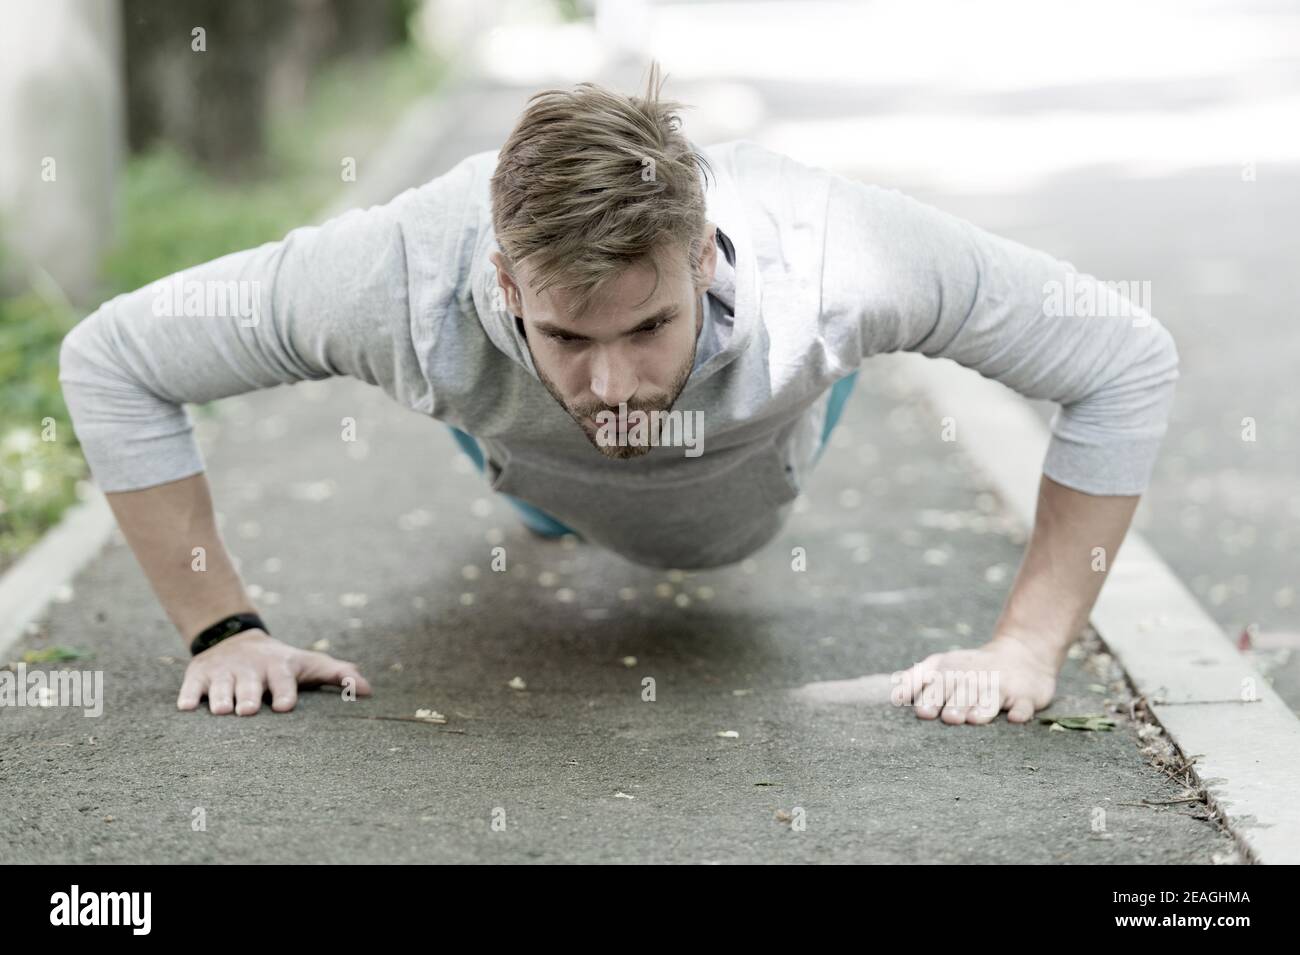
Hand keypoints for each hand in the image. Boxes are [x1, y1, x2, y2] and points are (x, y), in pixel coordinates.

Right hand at [176, 630, 372, 715]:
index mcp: (278, 667)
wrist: (236, 639)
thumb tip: (369, 690)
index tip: (284, 707)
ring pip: (220, 686)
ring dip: (220, 697)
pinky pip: (191, 686)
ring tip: (221, 711)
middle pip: (249, 684)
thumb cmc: (281, 663)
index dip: (284, 692)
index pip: (283, 680)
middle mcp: (250, 669)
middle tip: (248, 710)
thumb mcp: (309, 664)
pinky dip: (188, 696)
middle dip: (249, 696)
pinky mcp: (198, 675)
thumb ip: (338, 674)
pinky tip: (185, 707)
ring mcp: (223, 672)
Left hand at [892, 634, 1058, 724]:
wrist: (1022, 654)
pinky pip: (1024, 704)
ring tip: (975, 718)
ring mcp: (1004, 686)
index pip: (940, 683)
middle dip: (957, 703)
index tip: (923, 712)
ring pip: (992, 698)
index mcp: (954, 671)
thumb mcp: (942, 664)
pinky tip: (1014, 717)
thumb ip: (916, 678)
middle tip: (949, 718)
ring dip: (984, 708)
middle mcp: (978, 677)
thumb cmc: (971, 668)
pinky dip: (1020, 711)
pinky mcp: (1027, 696)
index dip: (932, 697)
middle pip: (966, 691)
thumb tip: (896, 697)